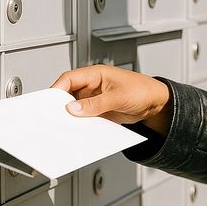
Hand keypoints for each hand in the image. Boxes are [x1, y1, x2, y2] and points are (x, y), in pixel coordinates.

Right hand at [51, 65, 172, 135]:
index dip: (57, 90)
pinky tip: (77, 131)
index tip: (49, 103)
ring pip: (74, 107)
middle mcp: (92, 86)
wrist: (156, 103)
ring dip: (69, 117)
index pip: (69, 79)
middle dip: (60, 105)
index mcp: (95, 74)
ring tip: (63, 127)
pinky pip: (84, 117)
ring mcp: (94, 99)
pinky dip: (80, 124)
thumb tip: (73, 108)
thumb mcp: (119, 97)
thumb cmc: (143, 90)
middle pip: (68, 94)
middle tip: (53, 118)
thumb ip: (96, 104)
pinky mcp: (98, 111)